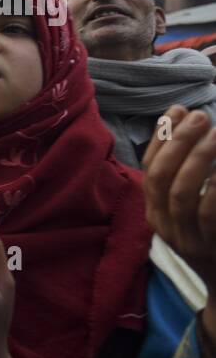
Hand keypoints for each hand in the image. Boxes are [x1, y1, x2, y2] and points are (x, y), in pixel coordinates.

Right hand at [143, 106, 215, 291]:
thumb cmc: (215, 239)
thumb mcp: (192, 209)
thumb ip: (186, 175)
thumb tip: (184, 123)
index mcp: (154, 214)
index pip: (148, 170)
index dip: (161, 138)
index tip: (179, 110)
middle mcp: (163, 227)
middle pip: (160, 179)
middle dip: (177, 143)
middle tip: (201, 117)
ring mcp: (187, 240)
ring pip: (181, 195)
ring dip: (197, 159)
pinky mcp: (211, 247)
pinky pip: (208, 213)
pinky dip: (214, 187)